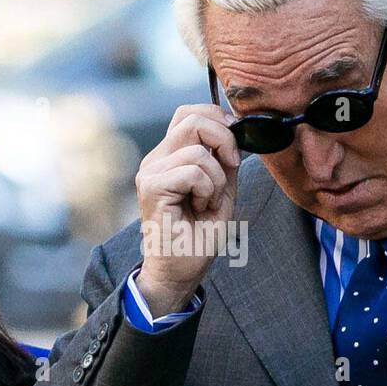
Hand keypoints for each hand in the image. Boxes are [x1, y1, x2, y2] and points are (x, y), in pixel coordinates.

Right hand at [134, 104, 239, 316]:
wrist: (180, 271)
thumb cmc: (199, 236)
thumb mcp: (221, 189)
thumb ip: (224, 160)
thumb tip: (235, 129)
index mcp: (170, 156)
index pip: (189, 113)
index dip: (219, 120)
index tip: (235, 149)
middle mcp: (156, 159)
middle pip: (192, 118)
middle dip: (224, 139)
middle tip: (231, 168)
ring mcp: (151, 172)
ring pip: (197, 148)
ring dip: (217, 178)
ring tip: (209, 201)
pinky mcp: (151, 187)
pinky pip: (192, 171)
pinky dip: (208, 189)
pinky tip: (200, 207)